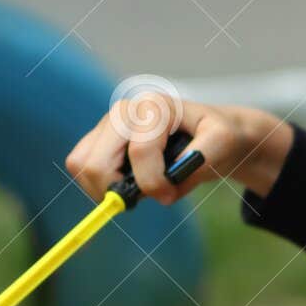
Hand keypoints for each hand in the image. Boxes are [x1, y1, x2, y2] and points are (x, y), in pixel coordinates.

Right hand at [66, 101, 291, 206]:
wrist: (211, 132)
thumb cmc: (218, 136)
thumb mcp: (224, 142)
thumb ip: (202, 158)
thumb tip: (170, 179)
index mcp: (154, 107)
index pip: (140, 152)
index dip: (153, 183)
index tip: (169, 196)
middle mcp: (124, 110)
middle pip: (95, 161)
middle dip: (117, 191)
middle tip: (143, 198)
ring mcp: (107, 124)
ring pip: (81, 165)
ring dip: (106, 189)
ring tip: (138, 190)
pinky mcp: (98, 138)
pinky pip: (81, 168)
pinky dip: (99, 186)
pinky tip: (127, 184)